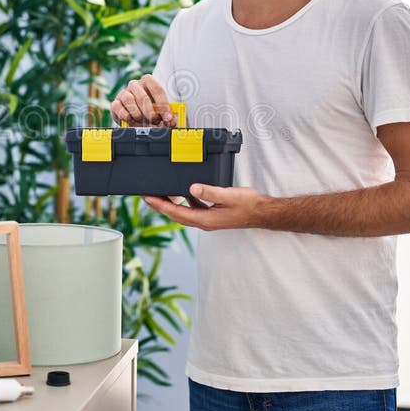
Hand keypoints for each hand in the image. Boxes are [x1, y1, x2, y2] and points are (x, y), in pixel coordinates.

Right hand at [110, 74, 175, 126]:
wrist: (134, 118)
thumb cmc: (150, 111)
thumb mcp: (160, 112)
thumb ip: (167, 116)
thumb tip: (172, 122)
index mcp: (148, 81)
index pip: (157, 89)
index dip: (163, 105)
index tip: (168, 117)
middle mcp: (135, 84)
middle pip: (143, 96)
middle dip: (150, 112)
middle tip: (154, 121)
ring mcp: (123, 93)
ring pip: (129, 100)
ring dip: (137, 114)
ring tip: (141, 120)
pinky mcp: (115, 103)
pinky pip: (118, 107)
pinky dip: (125, 116)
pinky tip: (131, 120)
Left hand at [144, 184, 269, 230]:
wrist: (262, 212)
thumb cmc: (248, 205)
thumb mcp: (229, 195)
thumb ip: (210, 192)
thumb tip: (191, 188)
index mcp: (205, 220)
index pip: (176, 213)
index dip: (160, 205)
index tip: (148, 198)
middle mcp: (204, 222)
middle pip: (176, 215)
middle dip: (160, 206)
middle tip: (147, 196)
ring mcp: (208, 220)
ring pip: (183, 213)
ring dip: (170, 204)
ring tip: (160, 194)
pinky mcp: (212, 215)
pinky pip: (193, 209)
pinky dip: (184, 202)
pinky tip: (183, 192)